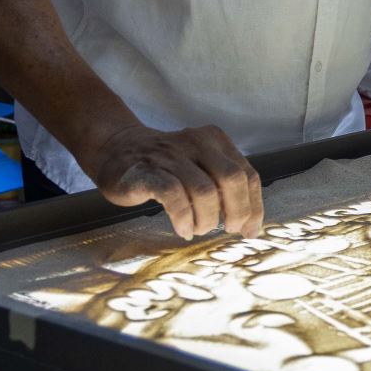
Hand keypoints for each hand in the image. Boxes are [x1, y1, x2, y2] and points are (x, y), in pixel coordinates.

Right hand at [83, 123, 263, 238]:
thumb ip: (224, 187)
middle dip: (237, 211)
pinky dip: (184, 218)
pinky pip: (174, 196)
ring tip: (198, 229)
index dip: (253, 206)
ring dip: (207, 219)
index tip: (249, 230)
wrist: (116, 150)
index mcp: (215, 140)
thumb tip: (250, 226)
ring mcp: (171, 155)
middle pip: (232, 179)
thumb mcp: (200, 167)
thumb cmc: (166, 167)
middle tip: (229, 229)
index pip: (247, 174)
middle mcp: (196, 142)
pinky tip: (183, 229)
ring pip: (205, 191)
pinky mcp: (147, 172)